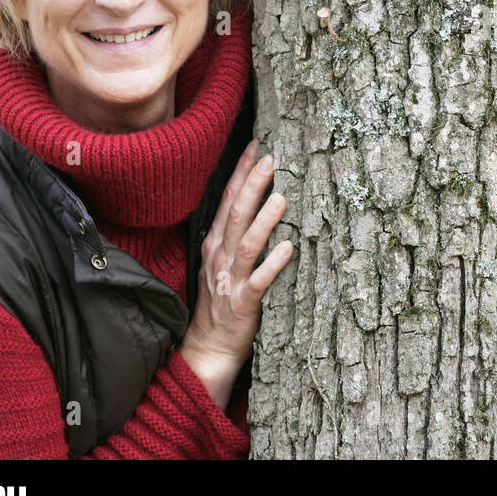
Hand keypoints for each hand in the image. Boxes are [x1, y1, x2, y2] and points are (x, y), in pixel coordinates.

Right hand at [180, 140, 293, 409]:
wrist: (207, 349)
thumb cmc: (222, 301)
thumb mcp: (221, 261)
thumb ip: (235, 232)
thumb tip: (255, 198)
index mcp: (214, 244)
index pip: (226, 200)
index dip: (240, 173)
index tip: (256, 146)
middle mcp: (219, 258)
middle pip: (235, 214)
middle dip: (252, 185)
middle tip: (270, 159)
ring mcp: (230, 281)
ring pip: (246, 244)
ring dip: (264, 221)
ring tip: (281, 198)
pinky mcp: (243, 304)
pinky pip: (259, 282)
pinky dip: (273, 264)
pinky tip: (289, 248)